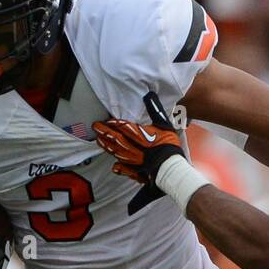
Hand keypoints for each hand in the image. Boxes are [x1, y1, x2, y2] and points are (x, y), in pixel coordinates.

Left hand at [93, 92, 185, 213]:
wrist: (173, 169)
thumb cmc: (170, 147)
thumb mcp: (164, 124)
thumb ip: (155, 110)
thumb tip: (149, 96)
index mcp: (142, 136)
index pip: (124, 128)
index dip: (114, 124)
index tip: (106, 120)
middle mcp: (135, 148)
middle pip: (117, 140)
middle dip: (105, 133)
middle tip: (96, 127)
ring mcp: (135, 162)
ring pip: (118, 153)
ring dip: (107, 147)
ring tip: (99, 141)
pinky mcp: (138, 173)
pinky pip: (126, 170)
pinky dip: (120, 168)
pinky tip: (114, 166)